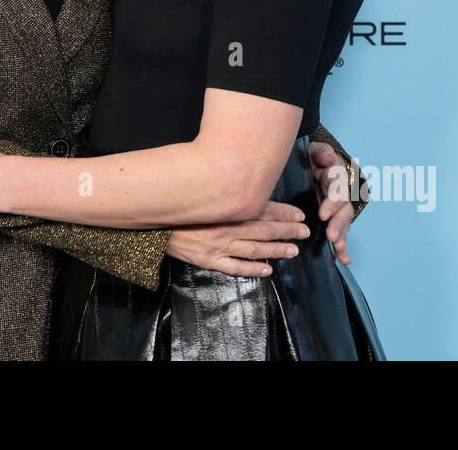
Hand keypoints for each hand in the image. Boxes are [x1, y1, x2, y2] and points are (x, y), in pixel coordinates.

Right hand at [165, 201, 309, 277]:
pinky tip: (267, 270)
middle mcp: (226, 228)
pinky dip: (252, 269)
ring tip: (292, 250)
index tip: (299, 215)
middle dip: (286, 230)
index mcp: (225, 209)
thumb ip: (224, 191)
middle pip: (262, 230)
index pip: (261, 210)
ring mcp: (219, 247)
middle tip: (304, 231)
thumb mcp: (203, 192)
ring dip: (275, 250)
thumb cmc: (180, 206)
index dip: (282, 213)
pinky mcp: (210, 260)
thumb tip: (246, 185)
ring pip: (254, 250)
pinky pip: (235, 267)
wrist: (153, 224)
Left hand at [307, 141, 355, 264]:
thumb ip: (322, 153)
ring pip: (343, 223)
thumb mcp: (316, 150)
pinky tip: (343, 259)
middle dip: (339, 224)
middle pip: (344, 210)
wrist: (314, 162)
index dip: (333, 203)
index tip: (323, 215)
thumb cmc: (313, 156)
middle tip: (332, 236)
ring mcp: (338, 206)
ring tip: (339, 250)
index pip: (338, 190)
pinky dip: (342, 246)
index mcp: (336, 176)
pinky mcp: (333, 216)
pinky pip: (339, 230)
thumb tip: (328, 157)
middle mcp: (340, 193)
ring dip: (342, 237)